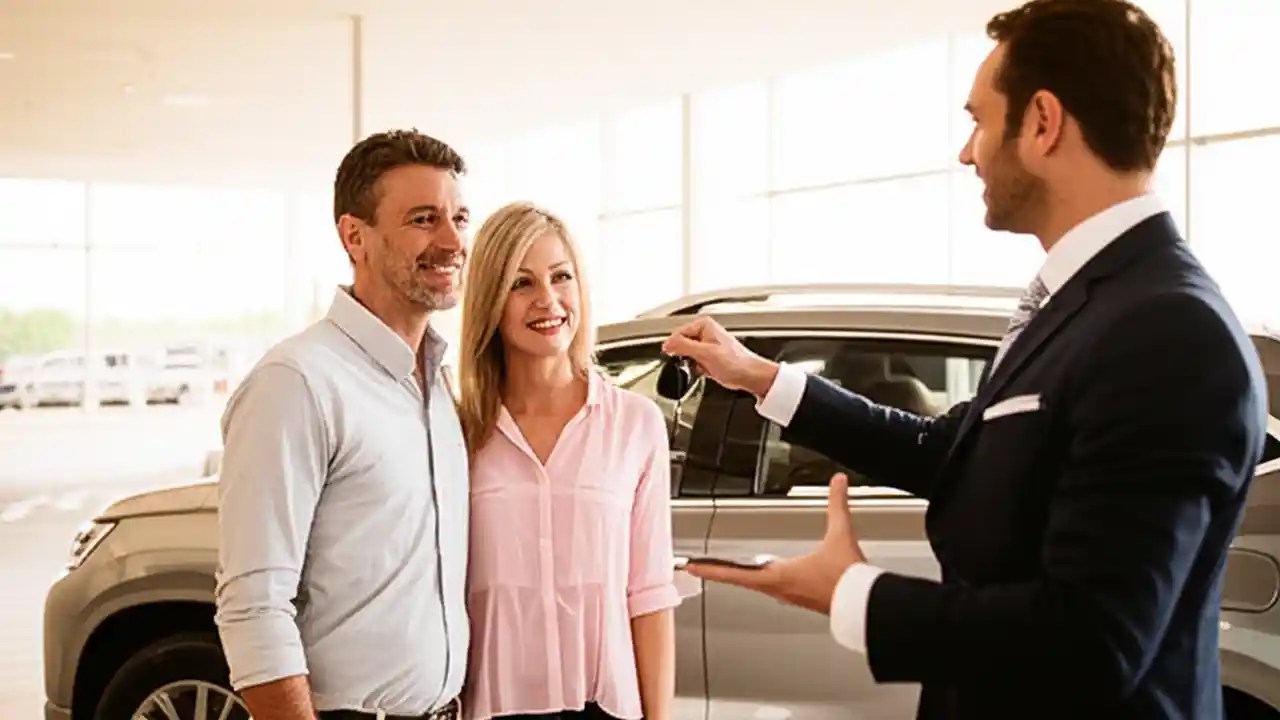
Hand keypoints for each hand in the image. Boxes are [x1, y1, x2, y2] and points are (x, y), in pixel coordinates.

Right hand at [661, 316, 778, 397]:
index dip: (675, 347)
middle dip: (687, 357)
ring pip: (687, 355)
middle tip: (698, 362)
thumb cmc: (736, 362)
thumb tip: (667, 344)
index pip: (677, 333)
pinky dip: (698, 368)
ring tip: (706, 366)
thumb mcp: (705, 353)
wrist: (749, 375)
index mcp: (704, 324)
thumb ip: (683, 346)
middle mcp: (705, 332)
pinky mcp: (708, 356)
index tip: (677, 357)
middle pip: (681, 344)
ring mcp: (706, 344)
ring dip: (693, 364)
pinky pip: (694, 362)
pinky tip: (708, 370)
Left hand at [682, 473, 866, 614]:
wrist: (865, 605)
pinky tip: (766, 574)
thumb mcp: (840, 534)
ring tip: (727, 569)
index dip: (712, 568)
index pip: (736, 574)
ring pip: (756, 585)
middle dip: (721, 572)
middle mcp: (780, 588)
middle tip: (701, 567)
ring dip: (740, 577)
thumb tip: (837, 482)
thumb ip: (837, 505)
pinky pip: (772, 587)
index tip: (692, 566)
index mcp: (779, 576)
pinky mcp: (801, 598)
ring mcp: (790, 595)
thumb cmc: (847, 578)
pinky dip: (760, 580)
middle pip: (741, 580)